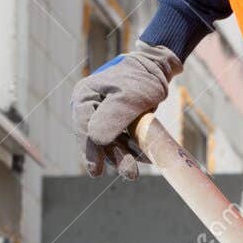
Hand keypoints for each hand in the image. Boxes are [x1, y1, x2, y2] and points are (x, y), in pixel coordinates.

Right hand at [71, 41, 181, 178]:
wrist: (158, 68)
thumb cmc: (142, 79)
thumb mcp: (128, 97)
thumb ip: (112, 118)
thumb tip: (95, 141)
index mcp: (85, 96)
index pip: (84, 127)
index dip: (90, 151)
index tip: (96, 172)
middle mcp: (90, 105)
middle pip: (98, 138)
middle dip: (114, 157)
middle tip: (131, 174)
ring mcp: (103, 114)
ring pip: (110, 141)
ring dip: (125, 155)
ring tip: (140, 168)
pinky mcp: (117, 120)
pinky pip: (121, 139)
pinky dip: (132, 149)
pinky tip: (146, 158)